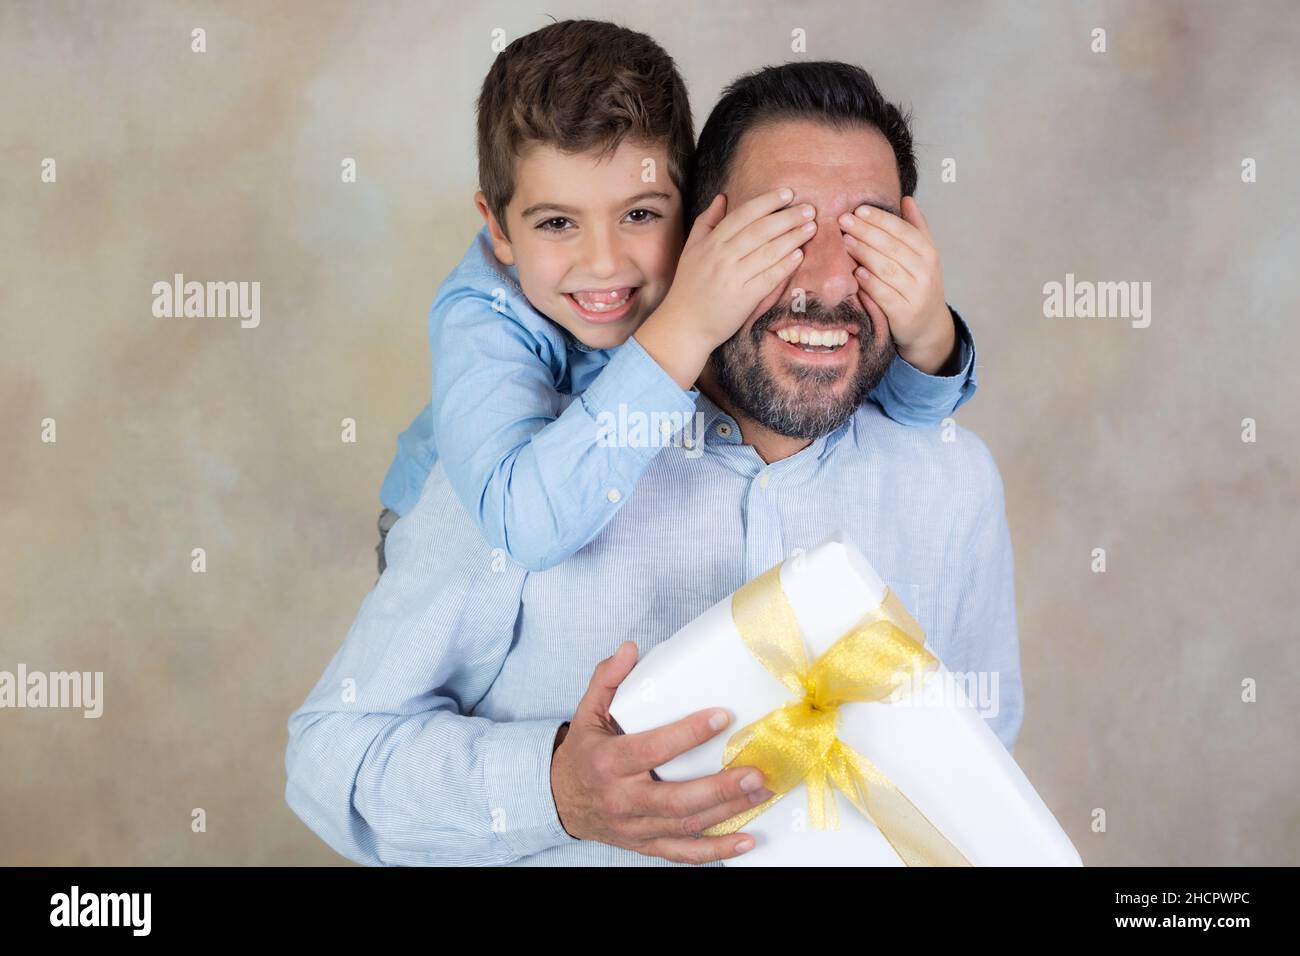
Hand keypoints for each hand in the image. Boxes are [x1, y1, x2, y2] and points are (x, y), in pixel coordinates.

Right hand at [550, 641, 772, 862]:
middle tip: (754, 771)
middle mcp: (622, 799)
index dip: (687, 734)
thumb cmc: (582, 754)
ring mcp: (636, 827)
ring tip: (762, 792)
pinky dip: (716, 850)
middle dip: (719, 788)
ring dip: (728, 812)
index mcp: (608, 762)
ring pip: (686, 825)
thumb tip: (630, 649)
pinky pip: (684, 853)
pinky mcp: (646, 844)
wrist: (559, 801)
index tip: (721, 717)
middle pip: (676, 799)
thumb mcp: (587, 712)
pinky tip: (747, 840)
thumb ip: (608, 679)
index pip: (652, 750)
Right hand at [635, 188, 816, 388]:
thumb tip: (723, 197)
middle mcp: (722, 257)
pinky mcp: (743, 298)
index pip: (743, 215)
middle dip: (786, 217)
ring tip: (810, 227)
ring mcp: (733, 277)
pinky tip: (799, 255)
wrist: (684, 325)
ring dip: (792, 238)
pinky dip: (785, 266)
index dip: (767, 202)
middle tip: (808, 209)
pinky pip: (769, 278)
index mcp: (711, 242)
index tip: (788, 193)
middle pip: (760, 230)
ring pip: (767, 252)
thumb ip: (707, 222)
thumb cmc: (689, 286)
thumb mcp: (691, 249)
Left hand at [839, 196, 956, 374]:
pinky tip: (857, 272)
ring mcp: (916, 293)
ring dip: (865, 253)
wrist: (928, 324)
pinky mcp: (904, 313)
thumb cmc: (918, 283)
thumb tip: (906, 198)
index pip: (903, 230)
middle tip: (844, 221)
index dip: (880, 219)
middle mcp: (926, 272)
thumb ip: (915, 227)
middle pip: (892, 247)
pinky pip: (885, 295)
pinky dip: (871, 283)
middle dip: (866, 232)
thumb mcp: (924, 255)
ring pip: (887, 269)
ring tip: (845, 241)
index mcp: (929, 253)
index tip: (859, 209)